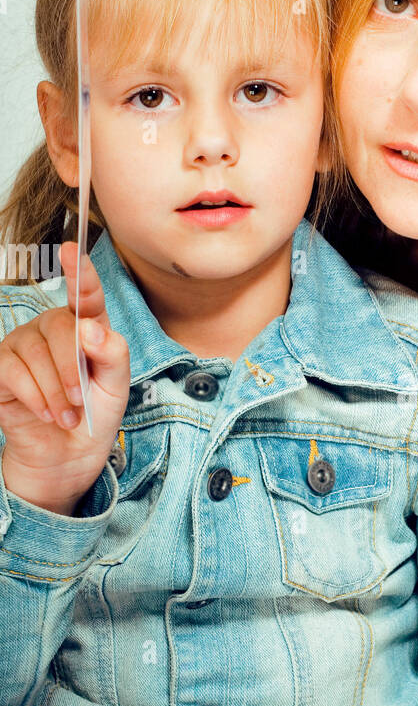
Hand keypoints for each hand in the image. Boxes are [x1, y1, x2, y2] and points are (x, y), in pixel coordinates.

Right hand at [0, 241, 130, 512]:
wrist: (68, 455)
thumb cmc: (95, 414)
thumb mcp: (117, 386)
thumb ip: (113, 354)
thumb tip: (89, 328)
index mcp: (87, 325)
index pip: (84, 293)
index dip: (79, 271)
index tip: (72, 250)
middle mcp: (53, 327)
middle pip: (61, 328)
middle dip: (73, 369)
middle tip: (80, 401)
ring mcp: (23, 344)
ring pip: (37, 353)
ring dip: (56, 392)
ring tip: (67, 415)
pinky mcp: (1, 366)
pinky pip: (13, 372)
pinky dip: (35, 397)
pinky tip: (46, 413)